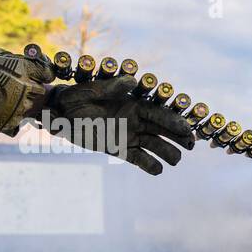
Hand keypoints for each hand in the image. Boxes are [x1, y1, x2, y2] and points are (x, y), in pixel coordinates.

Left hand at [45, 77, 194, 174]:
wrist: (59, 114)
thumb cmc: (74, 97)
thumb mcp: (91, 90)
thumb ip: (112, 87)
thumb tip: (133, 80)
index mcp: (133, 104)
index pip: (158, 114)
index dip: (174, 121)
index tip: (187, 129)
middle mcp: (135, 120)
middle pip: (163, 130)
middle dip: (179, 137)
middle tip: (192, 145)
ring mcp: (130, 136)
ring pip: (155, 146)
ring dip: (167, 153)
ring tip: (176, 160)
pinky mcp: (121, 150)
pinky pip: (139, 159)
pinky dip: (149, 165)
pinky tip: (158, 170)